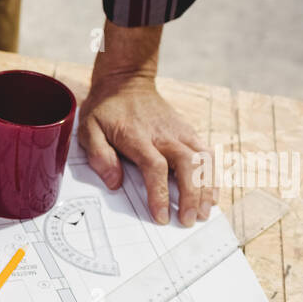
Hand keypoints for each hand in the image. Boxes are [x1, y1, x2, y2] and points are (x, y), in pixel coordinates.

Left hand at [78, 21, 211, 226]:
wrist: (126, 81)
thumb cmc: (106, 109)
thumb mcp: (89, 129)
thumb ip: (99, 155)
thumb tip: (114, 182)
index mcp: (138, 137)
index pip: (155, 168)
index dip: (159, 193)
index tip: (160, 216)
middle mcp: (164, 134)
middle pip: (186, 165)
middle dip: (191, 195)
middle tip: (188, 220)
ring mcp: (179, 132)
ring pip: (202, 160)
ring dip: (206, 187)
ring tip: (204, 211)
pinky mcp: (188, 131)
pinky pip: (207, 153)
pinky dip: (212, 174)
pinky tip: (212, 193)